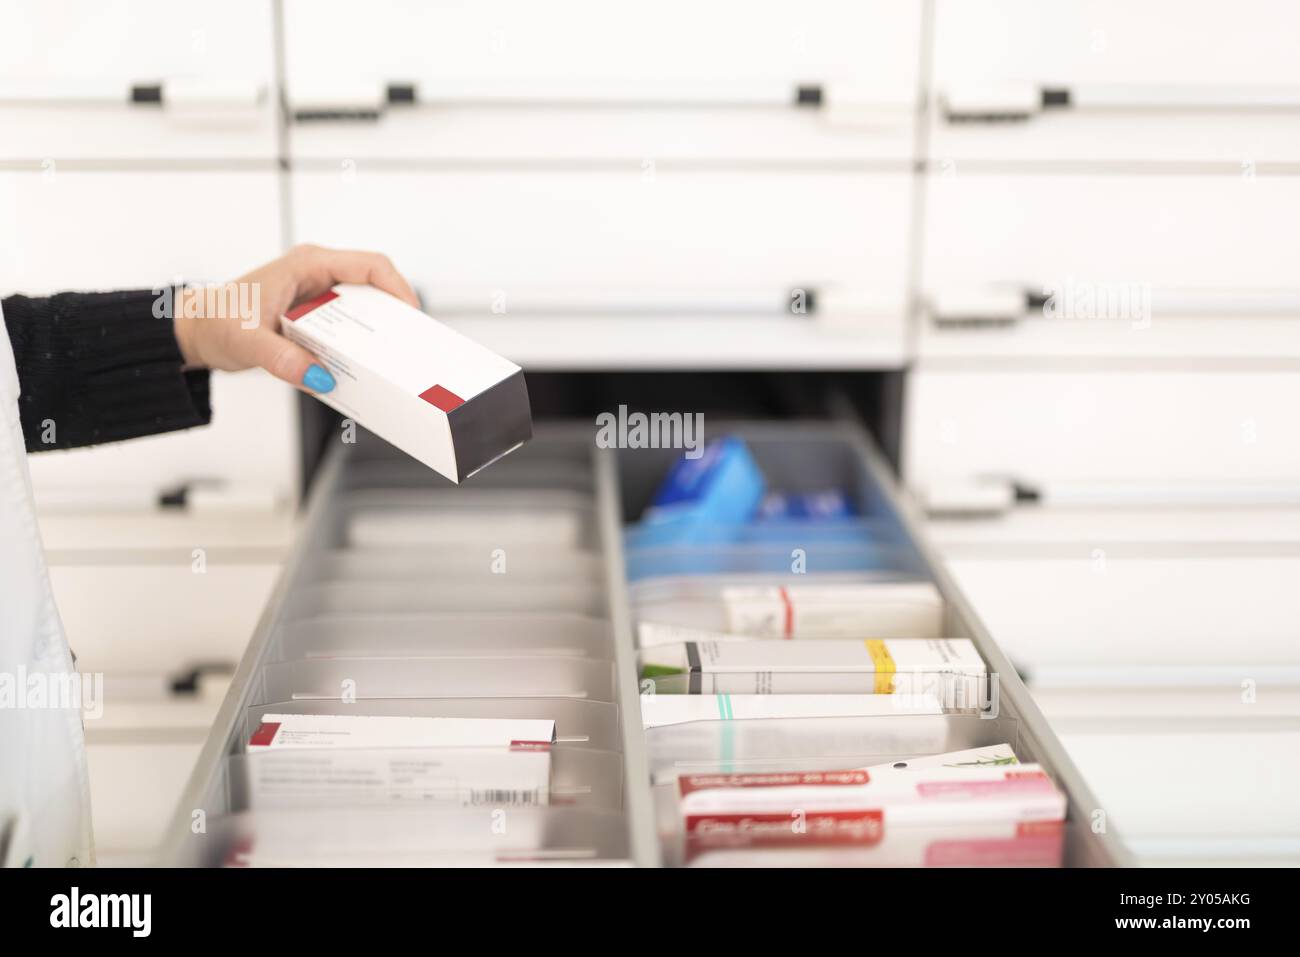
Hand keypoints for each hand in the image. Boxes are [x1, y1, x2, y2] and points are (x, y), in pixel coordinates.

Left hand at [172, 244, 419, 392]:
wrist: (197, 330)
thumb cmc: (217, 323)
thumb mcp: (248, 343)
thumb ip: (283, 360)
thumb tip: (321, 379)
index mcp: (307, 265)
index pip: (370, 265)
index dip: (398, 287)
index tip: (411, 316)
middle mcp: (318, 273)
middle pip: (375, 286)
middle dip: (395, 314)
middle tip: (407, 345)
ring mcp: (319, 292)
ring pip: (365, 306)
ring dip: (379, 331)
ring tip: (389, 357)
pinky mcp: (317, 312)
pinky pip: (350, 323)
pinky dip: (361, 342)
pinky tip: (362, 364)